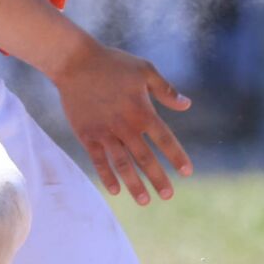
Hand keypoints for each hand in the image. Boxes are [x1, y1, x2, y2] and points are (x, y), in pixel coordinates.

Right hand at [49, 36, 193, 205]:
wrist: (75, 62)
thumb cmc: (113, 63)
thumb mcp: (145, 70)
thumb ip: (166, 90)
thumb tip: (187, 105)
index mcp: (142, 111)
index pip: (165, 140)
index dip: (177, 157)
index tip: (187, 172)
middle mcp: (125, 126)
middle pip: (145, 158)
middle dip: (158, 178)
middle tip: (168, 195)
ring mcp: (105, 133)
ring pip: (123, 164)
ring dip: (134, 184)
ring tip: (145, 201)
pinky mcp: (87, 135)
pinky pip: (99, 160)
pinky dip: (107, 176)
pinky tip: (115, 190)